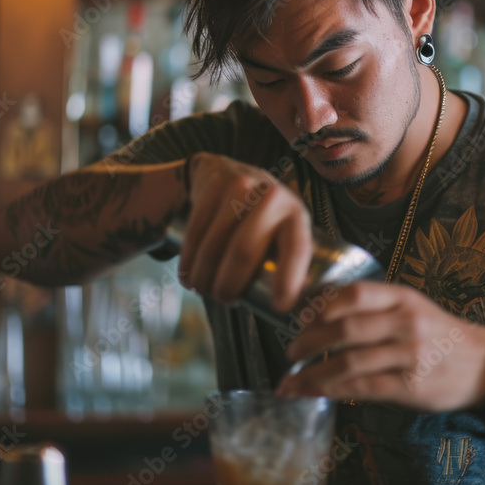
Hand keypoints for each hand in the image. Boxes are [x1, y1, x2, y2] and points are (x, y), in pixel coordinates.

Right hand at [177, 152, 312, 311]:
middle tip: (222, 299)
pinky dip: (189, 259)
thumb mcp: (281, 230)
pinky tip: (187, 274)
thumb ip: (284, 261)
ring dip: (204, 275)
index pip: (297, 249)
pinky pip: (196, 230)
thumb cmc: (260, 218)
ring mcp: (242, 186)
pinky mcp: (214, 183)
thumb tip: (284, 312)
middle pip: (245, 251)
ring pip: (215, 244)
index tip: (279, 307)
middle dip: (229, 284)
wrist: (230, 171)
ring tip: (202, 288)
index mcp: (297, 215)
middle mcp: (273, 196)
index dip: (289, 279)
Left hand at [277, 282, 484, 413]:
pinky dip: (334, 390)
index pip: (353, 294)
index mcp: (403, 298)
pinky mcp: (411, 386)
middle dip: (308, 342)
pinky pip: (363, 388)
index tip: (298, 318)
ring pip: (348, 362)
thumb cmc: (439, 335)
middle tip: (290, 351)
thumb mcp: (412, 308)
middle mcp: (406, 323)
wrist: (483, 365)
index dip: (319, 305)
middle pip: (344, 329)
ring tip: (293, 379)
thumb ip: (374, 310)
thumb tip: (319, 319)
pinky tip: (317, 392)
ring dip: (313, 373)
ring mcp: (410, 355)